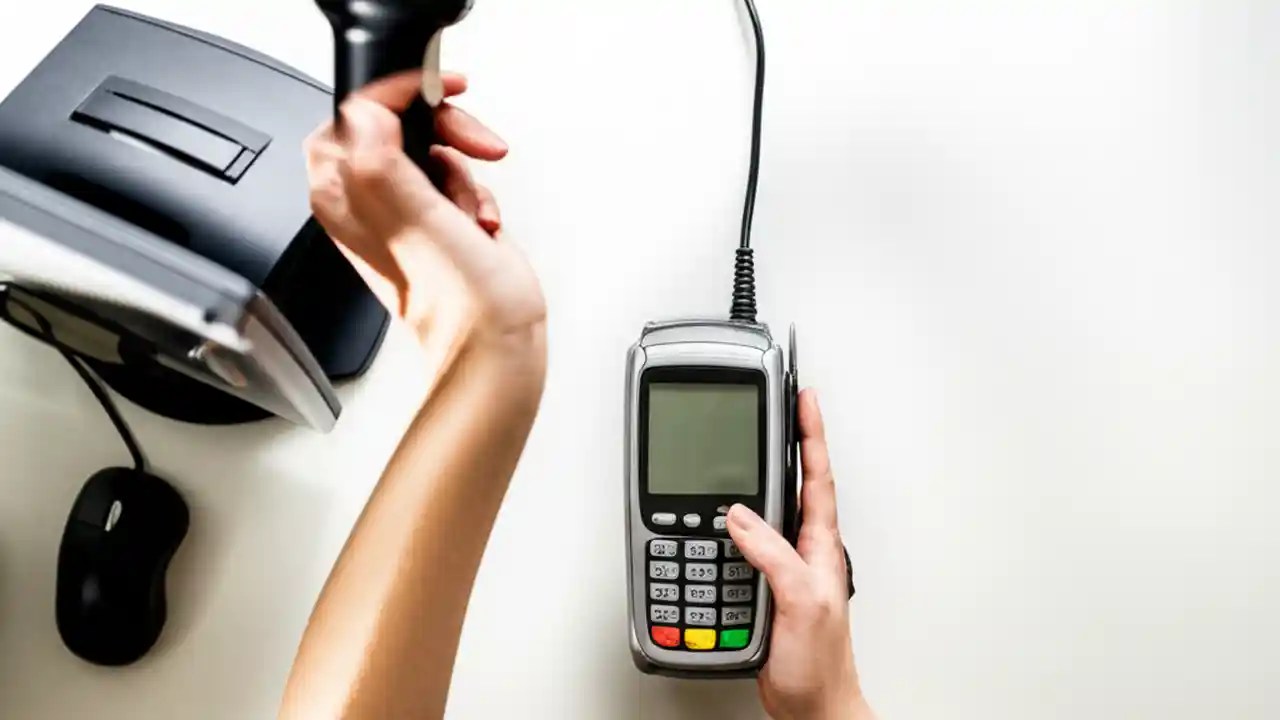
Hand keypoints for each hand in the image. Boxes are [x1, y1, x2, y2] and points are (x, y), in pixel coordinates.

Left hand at [305, 71, 544, 370]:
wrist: (491, 341)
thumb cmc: (452, 299)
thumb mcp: (410, 213)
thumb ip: (380, 152)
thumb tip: (370, 109)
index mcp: (341, 193)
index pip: (356, 110)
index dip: (399, 92)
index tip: (437, 91)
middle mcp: (367, 200)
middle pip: (401, 123)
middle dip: (446, 132)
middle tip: (472, 143)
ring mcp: (404, 211)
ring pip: (438, 151)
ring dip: (467, 172)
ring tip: (471, 211)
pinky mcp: (440, 222)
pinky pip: (460, 181)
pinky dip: (478, 196)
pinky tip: (480, 226)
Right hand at [727, 390, 874, 719]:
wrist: (812, 707)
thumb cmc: (820, 665)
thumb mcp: (801, 603)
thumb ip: (774, 557)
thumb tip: (741, 517)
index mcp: (820, 546)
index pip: (816, 477)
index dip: (811, 435)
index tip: (805, 398)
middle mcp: (804, 550)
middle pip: (792, 484)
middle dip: (786, 442)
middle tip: (777, 405)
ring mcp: (784, 567)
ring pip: (765, 510)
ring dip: (752, 479)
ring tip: (746, 443)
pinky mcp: (764, 586)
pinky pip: (744, 543)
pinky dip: (729, 523)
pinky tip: (719, 514)